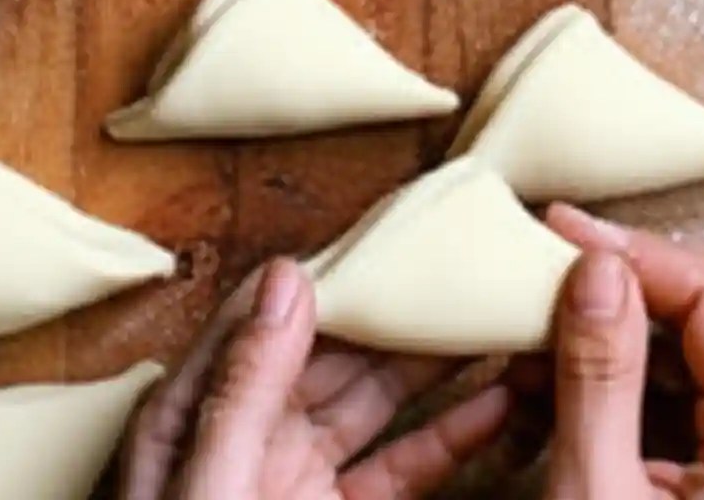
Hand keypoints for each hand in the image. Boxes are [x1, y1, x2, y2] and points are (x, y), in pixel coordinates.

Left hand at [119, 258, 510, 499]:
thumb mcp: (207, 486)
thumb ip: (246, 388)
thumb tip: (288, 280)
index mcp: (201, 411)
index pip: (273, 315)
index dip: (336, 269)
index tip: (397, 228)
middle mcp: (254, 434)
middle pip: (340, 351)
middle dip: (405, 310)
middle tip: (470, 269)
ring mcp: (302, 480)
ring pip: (382, 403)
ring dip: (440, 366)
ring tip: (499, 320)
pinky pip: (406, 468)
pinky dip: (455, 437)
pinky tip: (501, 405)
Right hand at [544, 204, 703, 499]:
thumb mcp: (593, 495)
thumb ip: (599, 381)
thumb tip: (600, 271)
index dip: (640, 252)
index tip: (567, 233)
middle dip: (660, 271)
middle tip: (583, 265)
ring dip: (640, 325)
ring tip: (551, 335)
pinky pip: (695, 399)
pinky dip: (633, 378)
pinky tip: (565, 388)